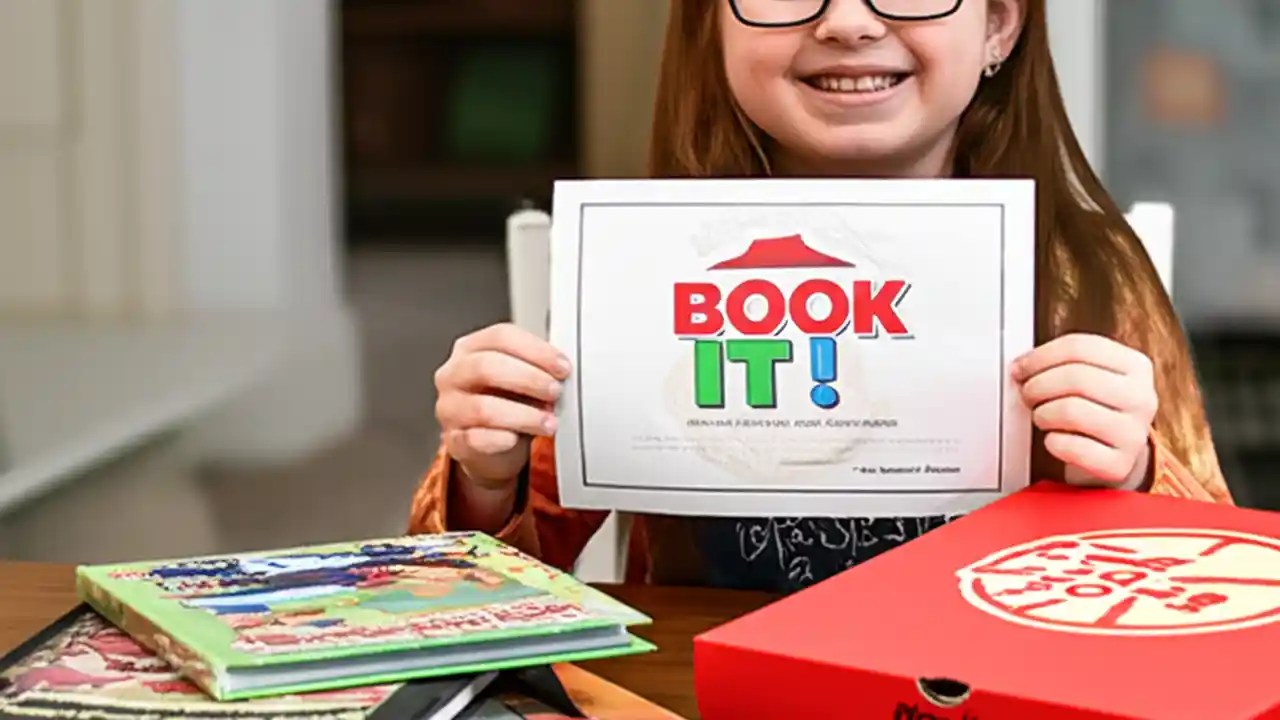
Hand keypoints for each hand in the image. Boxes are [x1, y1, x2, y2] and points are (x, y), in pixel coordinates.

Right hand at [434, 323, 570, 487]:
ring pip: (483, 408)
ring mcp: (449, 408)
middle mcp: (453, 375)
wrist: (490, 445)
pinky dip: (501, 439)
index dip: (535, 350)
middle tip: (555, 391)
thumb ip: (536, 368)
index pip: (500, 337)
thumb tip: (562, 373)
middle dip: (529, 378)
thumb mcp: (519, 377)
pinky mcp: (454, 441)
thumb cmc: (505, 402)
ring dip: (524, 415)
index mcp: (470, 349)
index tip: (562, 366)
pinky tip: (517, 438)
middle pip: (486, 366)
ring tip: (548, 422)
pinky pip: (476, 439)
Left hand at [1011, 333, 1156, 487]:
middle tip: (1027, 394)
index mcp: (1135, 366)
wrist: (1117, 455)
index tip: (1020, 367)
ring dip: (1043, 414)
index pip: (1079, 347)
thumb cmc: (1096, 410)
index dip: (1040, 356)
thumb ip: (1065, 363)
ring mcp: (1133, 433)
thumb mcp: (1093, 378)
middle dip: (1038, 385)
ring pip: (1071, 410)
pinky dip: (1052, 442)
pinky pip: (1070, 447)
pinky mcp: (1118, 464)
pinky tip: (1054, 440)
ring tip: (1042, 417)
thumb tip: (1022, 364)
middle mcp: (1140, 398)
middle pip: (1074, 377)